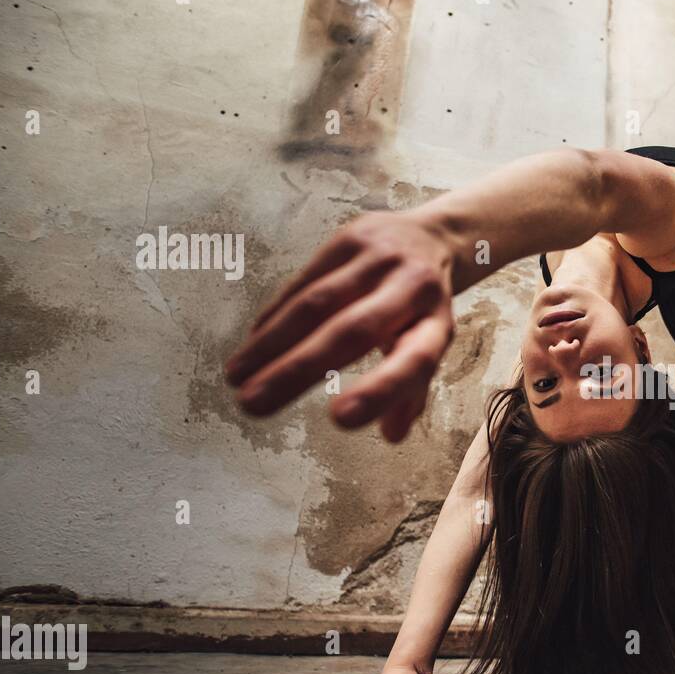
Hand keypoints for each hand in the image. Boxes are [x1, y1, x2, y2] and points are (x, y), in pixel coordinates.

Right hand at [225, 210, 457, 441]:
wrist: (429, 238)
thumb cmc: (422, 310)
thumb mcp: (428, 348)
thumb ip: (410, 392)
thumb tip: (392, 434)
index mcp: (438, 323)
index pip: (415, 359)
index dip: (380, 389)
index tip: (339, 420)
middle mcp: (413, 287)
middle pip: (352, 331)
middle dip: (297, 370)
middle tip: (253, 404)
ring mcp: (380, 258)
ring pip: (317, 304)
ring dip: (271, 343)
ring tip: (237, 378)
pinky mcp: (349, 239)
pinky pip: (303, 282)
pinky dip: (274, 316)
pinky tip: (252, 344)